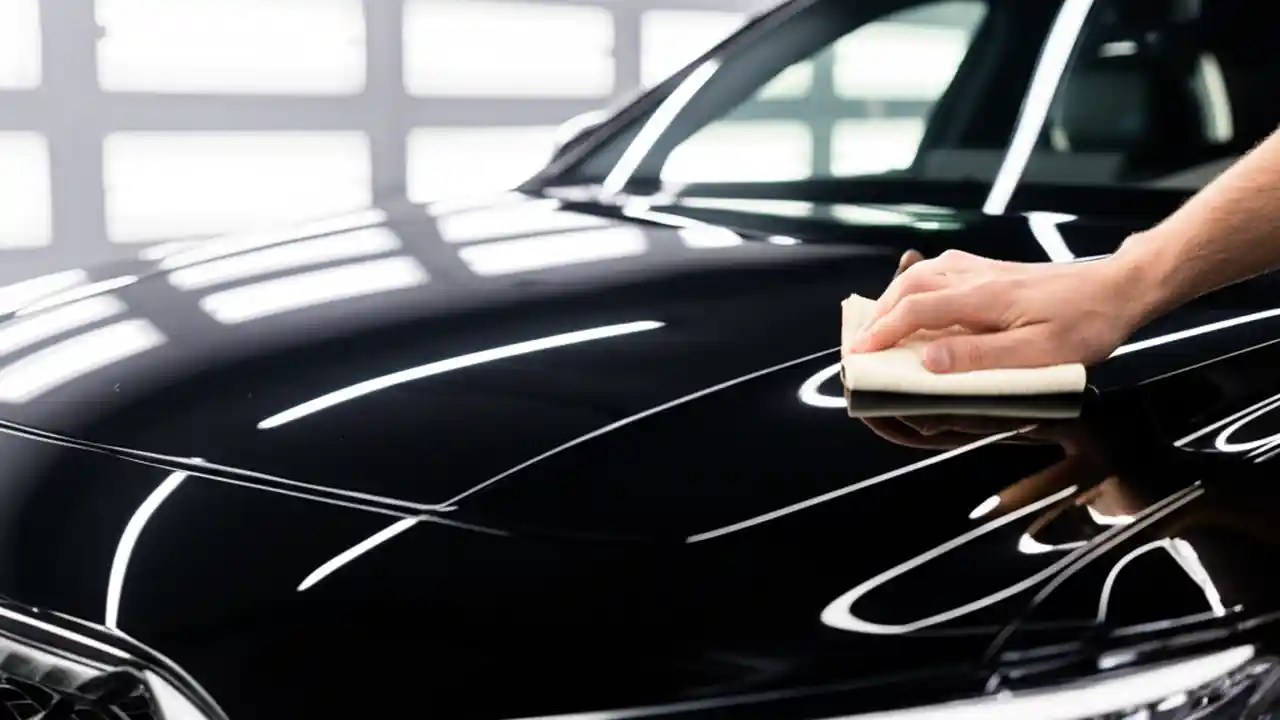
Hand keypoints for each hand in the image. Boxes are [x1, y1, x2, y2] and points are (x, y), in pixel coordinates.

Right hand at [849, 249, 1150, 372]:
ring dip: (893, 297)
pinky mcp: (994, 270)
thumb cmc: (1086, 325)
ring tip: (879, 321)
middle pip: (910, 286)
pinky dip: (916, 283)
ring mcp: (985, 270)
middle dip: (878, 313)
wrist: (1120, 287)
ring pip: (922, 274)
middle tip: (861, 341)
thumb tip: (927, 360)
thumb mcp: (1038, 354)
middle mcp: (976, 278)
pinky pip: (941, 270)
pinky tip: (916, 293)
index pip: (915, 311)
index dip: (882, 333)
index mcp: (983, 300)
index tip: (859, 354)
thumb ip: (980, 356)